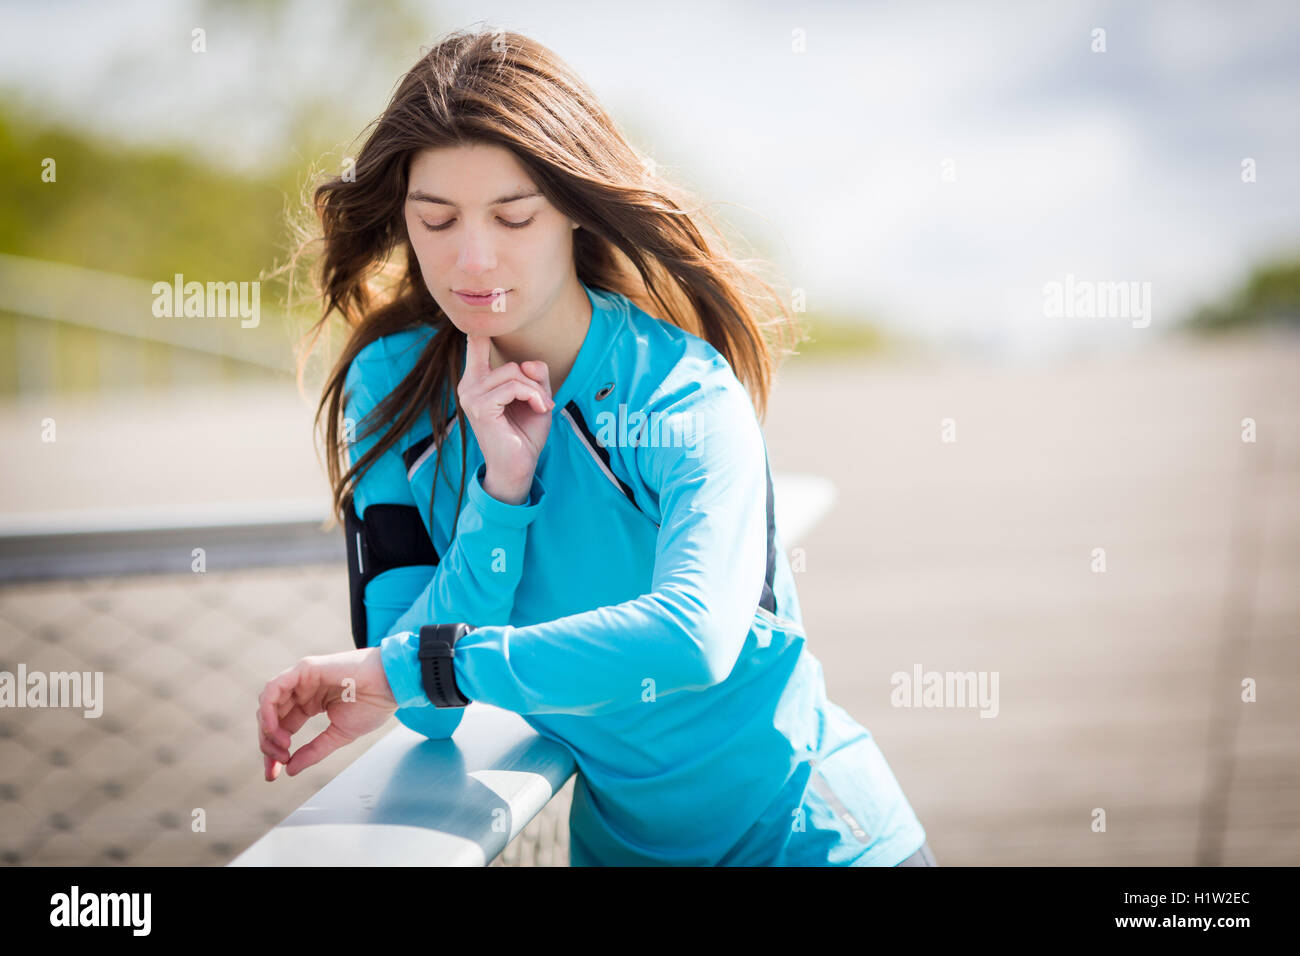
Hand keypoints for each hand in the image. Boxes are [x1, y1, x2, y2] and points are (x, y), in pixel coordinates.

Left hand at [257, 646, 396, 779]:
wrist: (392, 685)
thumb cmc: (373, 704)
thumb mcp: (339, 735)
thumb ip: (314, 751)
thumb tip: (289, 770)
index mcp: (310, 703)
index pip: (282, 728)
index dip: (273, 752)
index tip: (275, 774)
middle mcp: (303, 690)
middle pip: (270, 718)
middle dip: (267, 745)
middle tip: (276, 765)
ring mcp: (302, 678)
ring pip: (267, 703)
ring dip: (267, 728)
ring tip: (282, 748)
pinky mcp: (304, 669)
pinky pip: (274, 688)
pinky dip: (268, 710)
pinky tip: (276, 730)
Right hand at [458, 334, 552, 498]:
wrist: (518, 468)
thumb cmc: (524, 434)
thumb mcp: (535, 397)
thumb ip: (534, 375)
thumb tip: (528, 363)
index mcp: (477, 380)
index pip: (476, 342)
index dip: (483, 327)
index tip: (489, 309)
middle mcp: (468, 385)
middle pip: (510, 363)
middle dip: (534, 381)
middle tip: (544, 401)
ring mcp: (470, 396)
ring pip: (513, 373)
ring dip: (535, 391)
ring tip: (542, 407)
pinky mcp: (479, 407)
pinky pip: (513, 386)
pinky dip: (532, 396)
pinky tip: (540, 409)